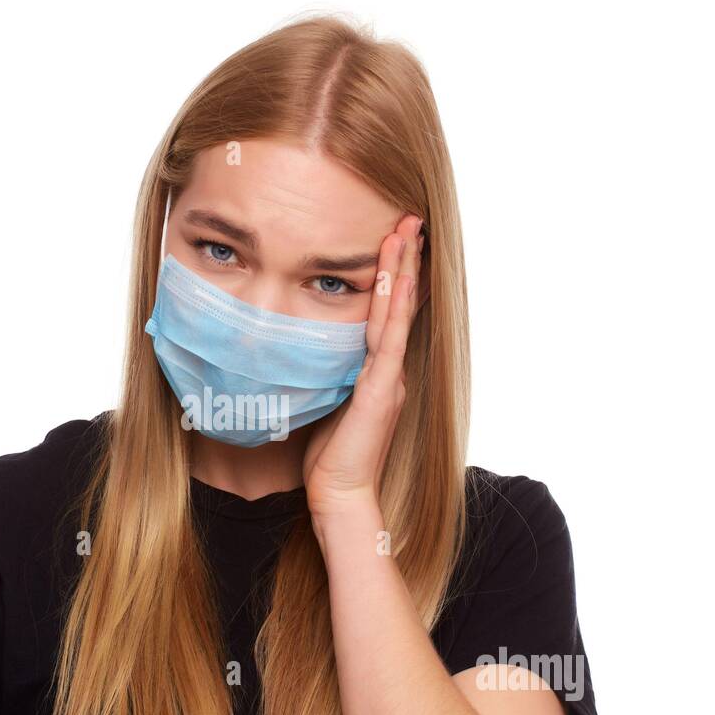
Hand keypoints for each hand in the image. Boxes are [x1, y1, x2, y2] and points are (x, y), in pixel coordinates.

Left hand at [303, 212, 423, 521]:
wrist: (340, 495)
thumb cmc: (328, 459)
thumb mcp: (326, 404)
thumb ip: (326, 377)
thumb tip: (304, 351)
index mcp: (378, 374)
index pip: (389, 315)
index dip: (395, 278)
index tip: (395, 241)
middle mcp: (391, 370)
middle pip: (402, 304)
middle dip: (406, 260)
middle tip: (410, 219)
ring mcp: (390, 377)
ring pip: (398, 312)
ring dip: (403, 268)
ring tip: (406, 230)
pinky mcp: (382, 388)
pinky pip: (389, 336)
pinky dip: (394, 302)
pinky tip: (397, 274)